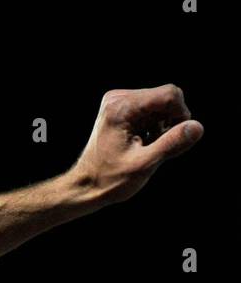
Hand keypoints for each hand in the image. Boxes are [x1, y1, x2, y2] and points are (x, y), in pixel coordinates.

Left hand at [67, 84, 202, 206]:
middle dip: (170, 122)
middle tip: (156, 146)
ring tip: (145, 147)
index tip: (174, 139)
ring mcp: (118, 101)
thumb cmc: (109, 180)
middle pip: (167, 97)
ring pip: (161, 104)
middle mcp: (118, 98)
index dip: (181, 116)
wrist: (84, 188)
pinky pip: (151, 110)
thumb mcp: (143, 165)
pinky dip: (153, 126)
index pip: (170, 94)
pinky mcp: (121, 108)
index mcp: (121, 107)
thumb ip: (171, 144)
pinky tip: (141, 143)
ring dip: (161, 126)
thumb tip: (197, 127)